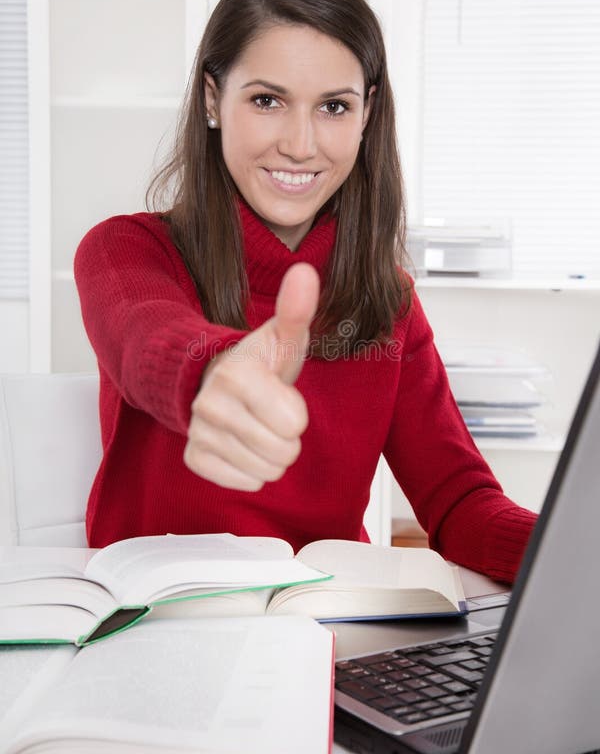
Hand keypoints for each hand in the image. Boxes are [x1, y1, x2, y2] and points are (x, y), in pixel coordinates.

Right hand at [184, 262, 319, 489]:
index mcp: (236, 374)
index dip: (296, 413)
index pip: (293, 424)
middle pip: (283, 453)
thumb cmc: (260, 363)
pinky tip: (242, 444)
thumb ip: (297, 310)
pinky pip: (243, 482)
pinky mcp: (194, 457)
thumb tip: (305, 271)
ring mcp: (199, 432)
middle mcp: (211, 404)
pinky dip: (250, 470)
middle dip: (287, 438)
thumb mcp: (282, 337)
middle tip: (272, 415)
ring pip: (265, 471)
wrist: (215, 379)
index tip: (281, 395)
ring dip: (271, 455)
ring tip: (259, 427)